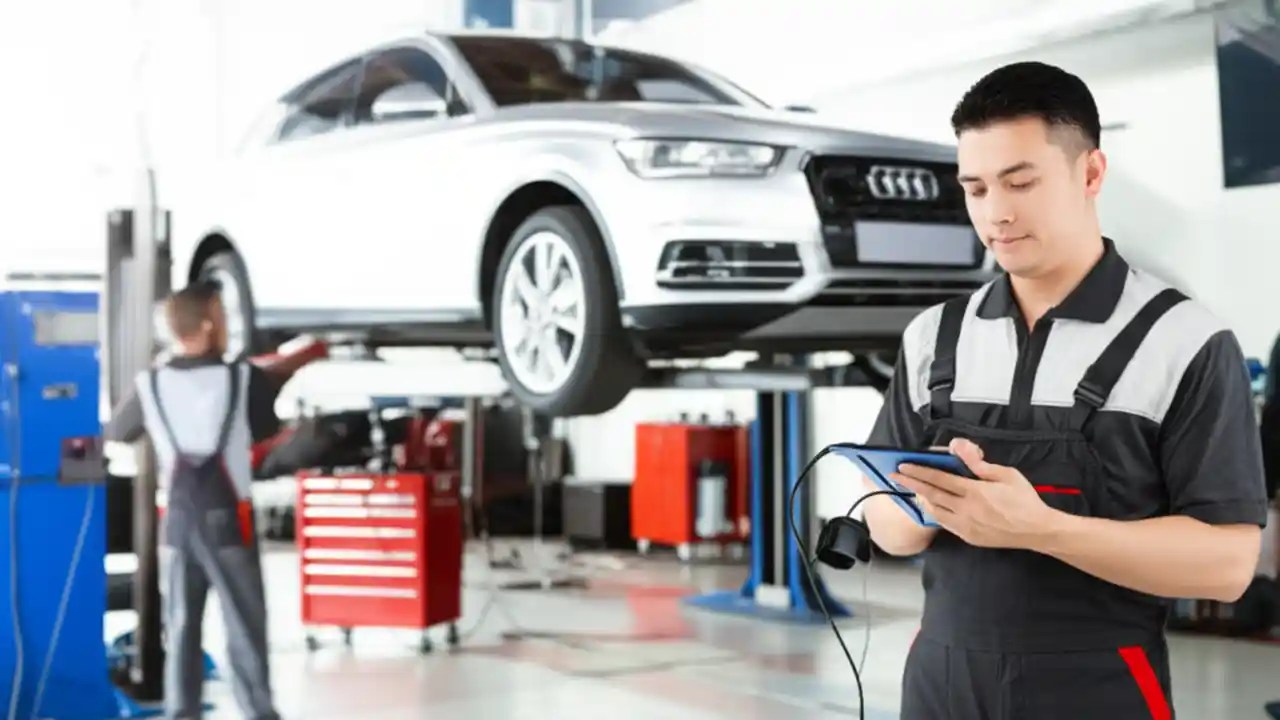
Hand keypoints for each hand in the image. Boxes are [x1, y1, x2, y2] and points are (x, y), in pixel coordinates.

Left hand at [890, 438, 1055, 549]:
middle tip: (894, 476)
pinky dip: (934, 514)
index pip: (939, 479)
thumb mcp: (1005, 475)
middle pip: (931, 495)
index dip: (919, 471)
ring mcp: (966, 526)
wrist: (1037, 531)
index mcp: (974, 492)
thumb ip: (978, 463)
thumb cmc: (1024, 500)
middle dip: (911, 484)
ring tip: (911, 490)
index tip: (903, 466)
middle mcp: (966, 510)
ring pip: (934, 512)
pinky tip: (930, 507)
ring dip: (921, 500)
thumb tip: (958, 446)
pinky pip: (945, 524)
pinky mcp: (969, 537)